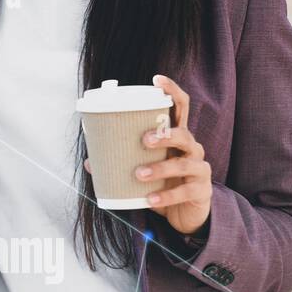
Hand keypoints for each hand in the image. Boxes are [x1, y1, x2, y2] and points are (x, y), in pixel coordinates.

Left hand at [82, 73, 211, 236]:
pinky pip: (186, 191)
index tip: (156, 79)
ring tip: (139, 174)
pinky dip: (167, 195)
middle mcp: (192, 149)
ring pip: (185, 163)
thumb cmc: (162, 182)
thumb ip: (121, 162)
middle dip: (165, 135)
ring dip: (161, 168)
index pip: (180, 108)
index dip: (172, 91)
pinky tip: (151, 199)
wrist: (184, 213)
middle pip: (184, 134)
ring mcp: (200, 169)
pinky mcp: (202, 190)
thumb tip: (89, 162)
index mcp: (176, 137)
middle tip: (143, 140)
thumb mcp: (143, 169)